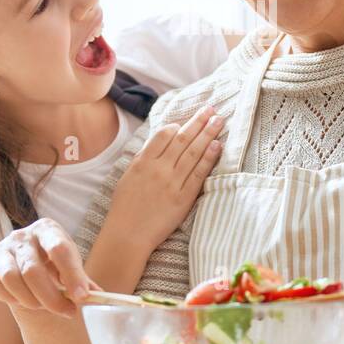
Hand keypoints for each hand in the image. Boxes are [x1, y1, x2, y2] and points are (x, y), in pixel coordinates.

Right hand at [0, 218, 97, 317]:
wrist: (28, 264)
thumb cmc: (55, 265)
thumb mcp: (71, 267)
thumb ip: (84, 282)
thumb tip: (99, 297)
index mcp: (48, 229)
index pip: (59, 249)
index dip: (72, 275)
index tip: (82, 298)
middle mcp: (22, 235)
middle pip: (33, 270)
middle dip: (51, 299)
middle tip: (68, 312)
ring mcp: (2, 247)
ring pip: (11, 279)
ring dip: (29, 300)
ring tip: (43, 305)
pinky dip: (9, 297)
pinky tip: (23, 300)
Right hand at [105, 104, 223, 252]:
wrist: (128, 235)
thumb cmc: (125, 207)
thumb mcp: (128, 176)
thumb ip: (144, 158)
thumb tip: (160, 142)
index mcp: (143, 162)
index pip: (163, 135)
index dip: (178, 125)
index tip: (187, 120)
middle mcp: (159, 169)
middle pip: (182, 139)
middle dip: (198, 121)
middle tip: (211, 109)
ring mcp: (172, 182)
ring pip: (193, 152)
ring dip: (208, 134)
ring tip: (219, 121)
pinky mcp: (184, 198)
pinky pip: (199, 174)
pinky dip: (209, 158)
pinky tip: (217, 146)